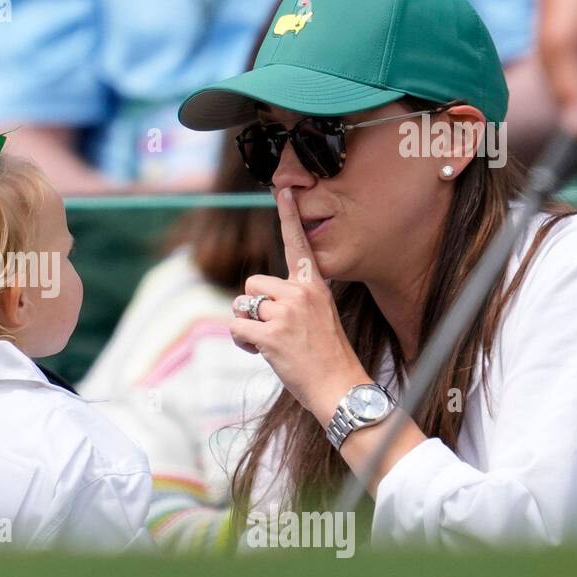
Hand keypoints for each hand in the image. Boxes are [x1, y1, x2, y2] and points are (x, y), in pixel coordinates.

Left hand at [228, 187, 368, 425]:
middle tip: (274, 330)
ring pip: (243, 305)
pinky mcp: (271, 334)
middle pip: (253, 284)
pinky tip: (260, 352)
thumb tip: (261, 297)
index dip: (289, 216)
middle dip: (254, 307)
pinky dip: (242, 341)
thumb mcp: (320, 316)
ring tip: (270, 343)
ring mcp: (285, 313)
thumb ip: (294, 299)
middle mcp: (300, 293)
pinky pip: (237, 326)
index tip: (284, 190)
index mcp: (314, 285)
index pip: (298, 244)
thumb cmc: (327, 355)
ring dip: (247, 325)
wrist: (340, 386)